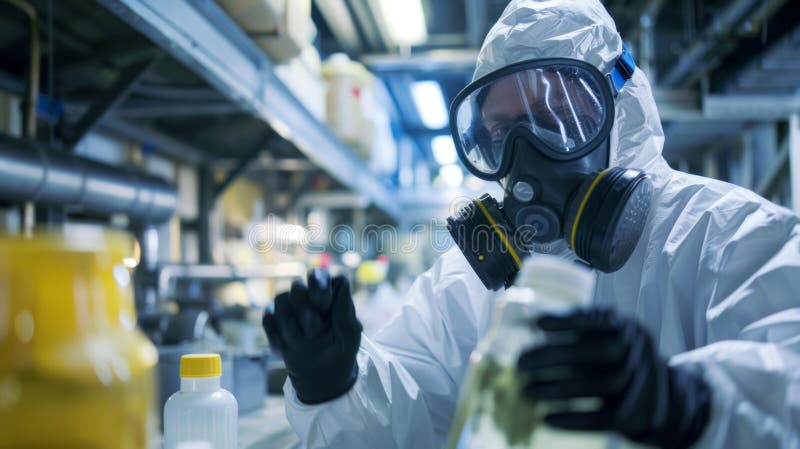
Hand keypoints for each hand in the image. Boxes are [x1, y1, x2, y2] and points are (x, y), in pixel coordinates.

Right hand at [263, 269, 361, 403]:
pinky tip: (285, 349)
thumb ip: (345, 308)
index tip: (324, 307)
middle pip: (297, 285)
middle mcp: (308, 293)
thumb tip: (343, 281)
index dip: (319, 288)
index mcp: (330, 292)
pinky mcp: (273, 319)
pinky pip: (268, 318)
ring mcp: (289, 305)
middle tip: (315, 333)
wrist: (322, 374)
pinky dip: (276, 335)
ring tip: (301, 343)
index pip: (319, 276)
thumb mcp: (350, 333)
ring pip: (281, 299)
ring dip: (290, 325)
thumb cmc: (341, 349)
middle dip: (304, 310)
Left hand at [517, 308, 710, 448]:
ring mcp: (641, 383)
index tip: (537, 323)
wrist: (664, 397)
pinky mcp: (637, 414)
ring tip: (526, 391)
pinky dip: (573, 419)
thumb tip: (527, 326)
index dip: (569, 321)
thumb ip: (578, 330)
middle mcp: (637, 352)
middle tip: (520, 362)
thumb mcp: (607, 336)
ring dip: (558, 389)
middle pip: (597, 352)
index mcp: (626, 327)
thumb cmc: (618, 360)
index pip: (599, 320)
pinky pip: (603, 418)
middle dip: (555, 356)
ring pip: (599, 385)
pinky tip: (546, 419)